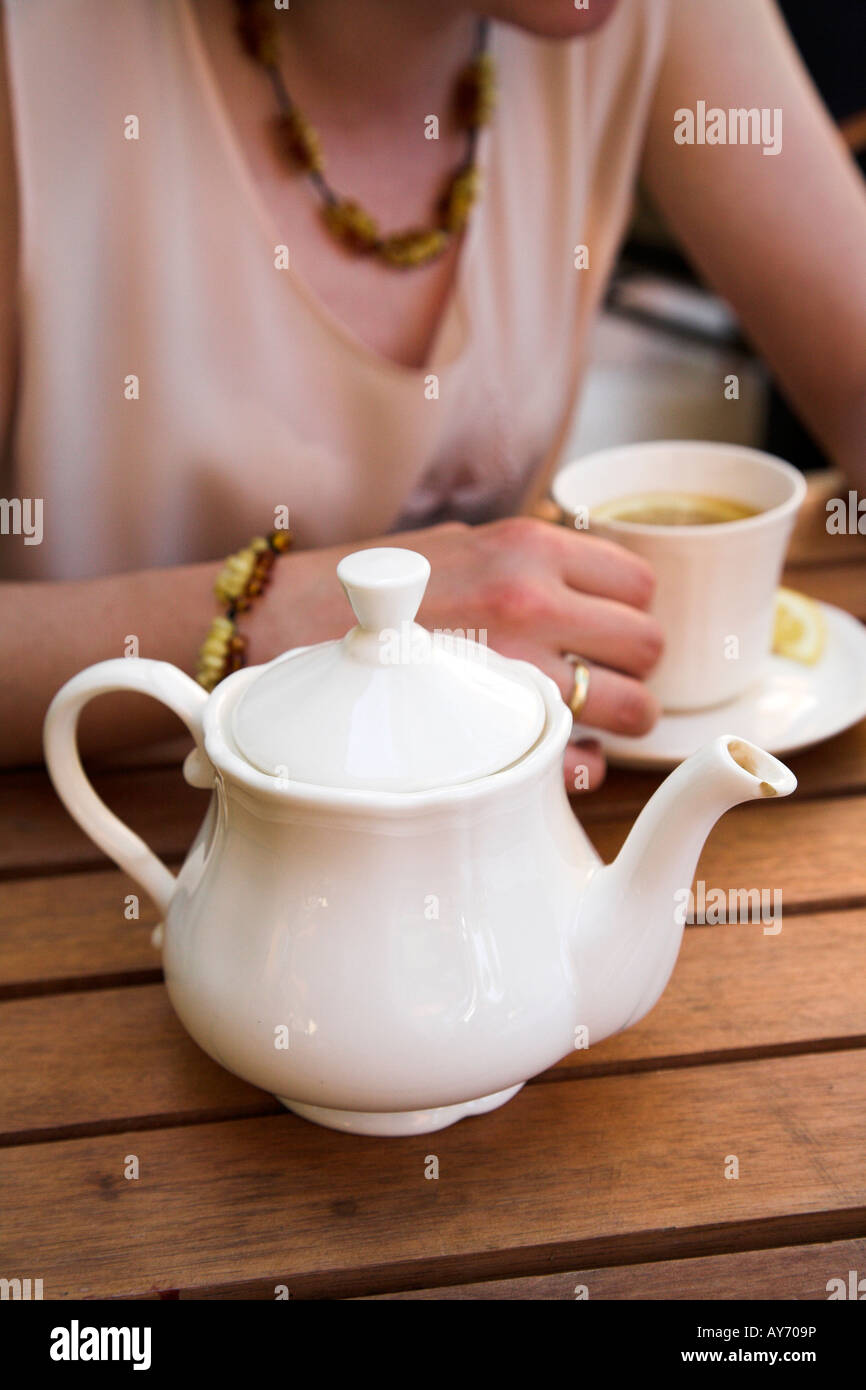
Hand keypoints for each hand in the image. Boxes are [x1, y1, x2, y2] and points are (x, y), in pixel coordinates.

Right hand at [251, 517, 663, 791]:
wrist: (280, 631)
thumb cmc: (364, 590)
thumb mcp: (454, 544)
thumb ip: (526, 561)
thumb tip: (586, 584)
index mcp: (527, 549)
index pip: (640, 582)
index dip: (631, 611)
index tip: (607, 631)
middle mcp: (534, 603)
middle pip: (650, 646)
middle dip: (633, 669)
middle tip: (600, 680)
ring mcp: (518, 670)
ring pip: (632, 709)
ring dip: (617, 721)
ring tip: (582, 721)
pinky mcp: (494, 731)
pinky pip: (582, 761)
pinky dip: (580, 766)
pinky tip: (551, 756)